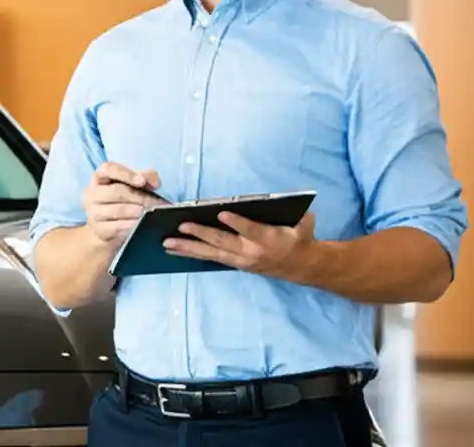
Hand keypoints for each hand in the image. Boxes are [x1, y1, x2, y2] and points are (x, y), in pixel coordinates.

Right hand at [82, 162, 166, 244]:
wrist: (108, 228)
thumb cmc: (123, 201)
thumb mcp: (133, 185)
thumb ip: (145, 177)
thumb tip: (155, 182)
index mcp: (100, 177)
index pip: (109, 169)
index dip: (126, 174)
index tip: (142, 181)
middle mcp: (92, 193)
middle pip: (117, 191)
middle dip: (141, 197)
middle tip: (158, 203)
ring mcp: (93, 213)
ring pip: (119, 210)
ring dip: (139, 212)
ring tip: (153, 213)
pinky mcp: (99, 230)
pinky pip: (119, 227)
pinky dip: (133, 225)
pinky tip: (143, 224)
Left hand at [164, 210, 318, 281]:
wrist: (301, 266)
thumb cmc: (300, 238)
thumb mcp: (305, 225)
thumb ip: (302, 218)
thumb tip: (297, 207)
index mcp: (268, 239)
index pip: (250, 230)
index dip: (237, 222)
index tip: (222, 212)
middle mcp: (250, 252)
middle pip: (222, 242)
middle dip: (201, 233)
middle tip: (182, 225)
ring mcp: (240, 260)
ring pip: (210, 253)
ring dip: (188, 247)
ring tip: (167, 243)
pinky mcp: (234, 263)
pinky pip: (210, 258)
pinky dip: (191, 253)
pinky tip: (175, 250)